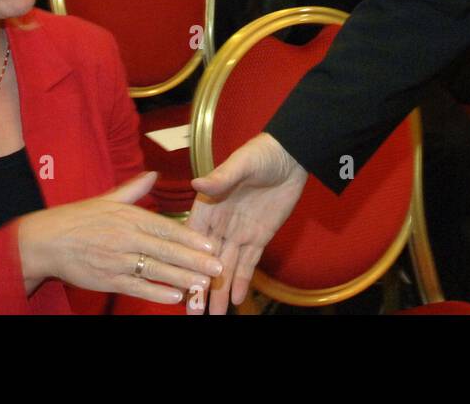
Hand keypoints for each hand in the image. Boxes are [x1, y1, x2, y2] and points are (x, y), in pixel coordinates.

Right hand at [18, 172, 223, 304]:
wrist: (45, 241)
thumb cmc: (77, 219)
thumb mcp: (106, 199)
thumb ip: (133, 190)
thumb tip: (152, 174)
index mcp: (129, 217)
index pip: (166, 228)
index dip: (190, 238)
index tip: (210, 245)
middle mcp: (127, 238)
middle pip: (167, 250)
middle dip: (195, 260)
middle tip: (217, 268)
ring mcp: (118, 260)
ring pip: (156, 270)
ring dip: (182, 277)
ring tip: (203, 283)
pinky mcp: (108, 279)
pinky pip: (137, 287)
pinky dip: (157, 292)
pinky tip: (175, 296)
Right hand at [188, 133, 307, 313]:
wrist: (290, 156)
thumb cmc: (260, 154)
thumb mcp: (241, 163)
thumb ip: (221, 177)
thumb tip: (198, 182)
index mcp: (208, 206)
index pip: (191, 239)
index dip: (184, 261)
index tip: (179, 284)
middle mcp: (219, 224)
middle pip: (205, 260)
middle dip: (199, 286)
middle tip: (192, 312)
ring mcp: (239, 232)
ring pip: (226, 267)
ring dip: (219, 291)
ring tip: (213, 315)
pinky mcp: (259, 237)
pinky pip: (248, 263)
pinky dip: (242, 281)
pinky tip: (236, 300)